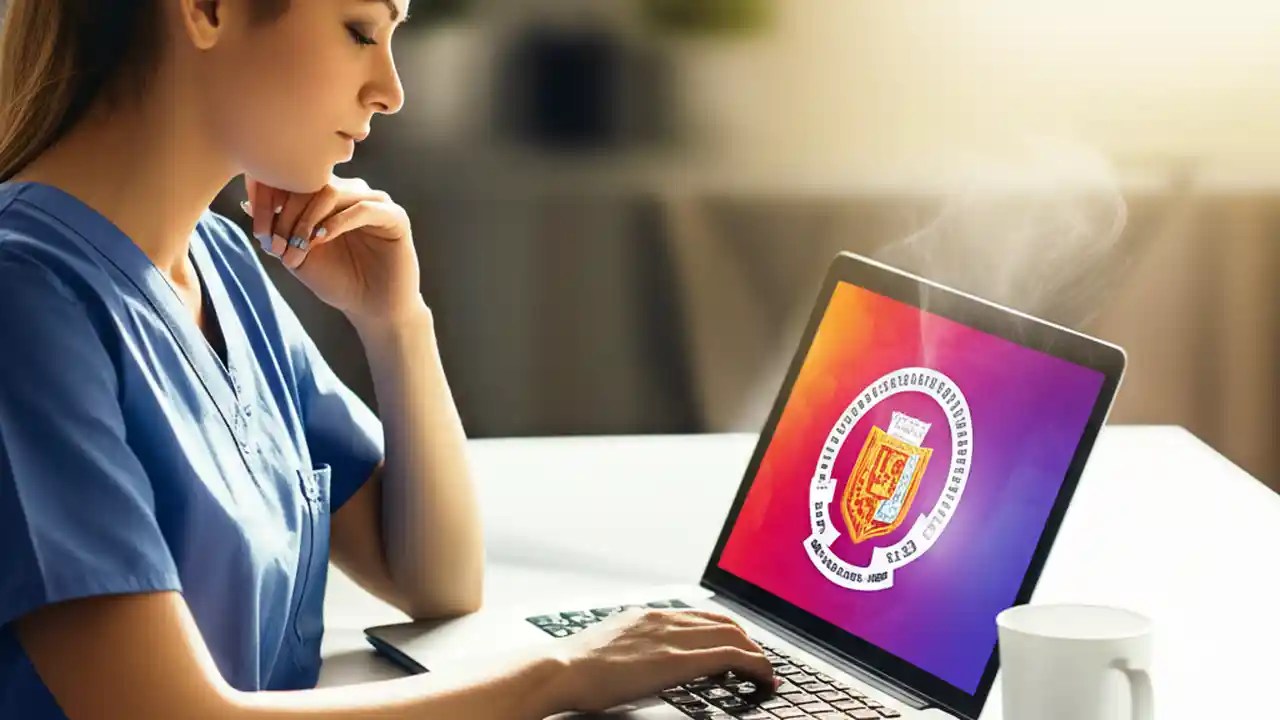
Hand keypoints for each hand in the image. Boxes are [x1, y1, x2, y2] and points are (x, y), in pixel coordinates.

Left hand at [241, 174, 423, 327]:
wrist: (372, 309)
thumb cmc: (337, 281)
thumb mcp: (298, 254)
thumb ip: (278, 230)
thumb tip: (248, 204)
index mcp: (331, 197)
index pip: (299, 180)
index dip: (274, 198)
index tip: (258, 227)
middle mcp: (353, 193)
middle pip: (313, 182)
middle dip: (288, 212)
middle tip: (276, 242)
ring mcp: (376, 201)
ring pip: (334, 191)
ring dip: (308, 217)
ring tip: (298, 244)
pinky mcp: (395, 217)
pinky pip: (363, 208)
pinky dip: (337, 222)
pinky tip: (321, 239)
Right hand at [544, 608, 777, 713]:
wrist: (560, 670)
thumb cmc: (573, 669)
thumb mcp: (606, 648)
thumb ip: (628, 647)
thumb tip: (637, 660)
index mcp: (645, 616)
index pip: (699, 616)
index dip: (726, 630)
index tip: (737, 646)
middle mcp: (662, 619)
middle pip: (723, 622)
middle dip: (747, 641)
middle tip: (758, 662)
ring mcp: (671, 637)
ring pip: (733, 635)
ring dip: (756, 654)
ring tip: (765, 672)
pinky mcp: (676, 659)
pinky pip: (730, 655)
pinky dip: (754, 665)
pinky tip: (762, 678)